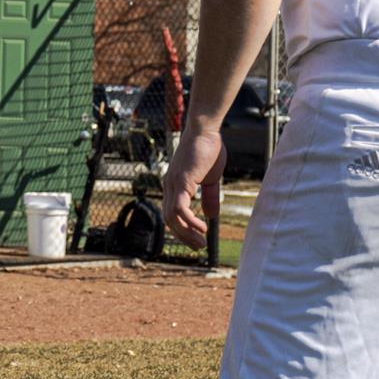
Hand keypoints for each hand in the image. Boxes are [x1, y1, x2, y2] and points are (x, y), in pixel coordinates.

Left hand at [162, 123, 226, 250]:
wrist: (205, 131)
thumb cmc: (208, 150)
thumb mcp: (210, 178)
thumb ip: (209, 196)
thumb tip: (210, 215)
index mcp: (175, 186)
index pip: (171, 214)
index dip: (181, 229)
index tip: (197, 239)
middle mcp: (169, 187)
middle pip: (168, 219)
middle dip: (182, 236)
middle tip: (199, 246)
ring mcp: (173, 185)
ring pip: (171, 217)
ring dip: (185, 233)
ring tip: (201, 242)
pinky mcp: (181, 182)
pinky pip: (179, 209)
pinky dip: (188, 222)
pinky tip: (203, 228)